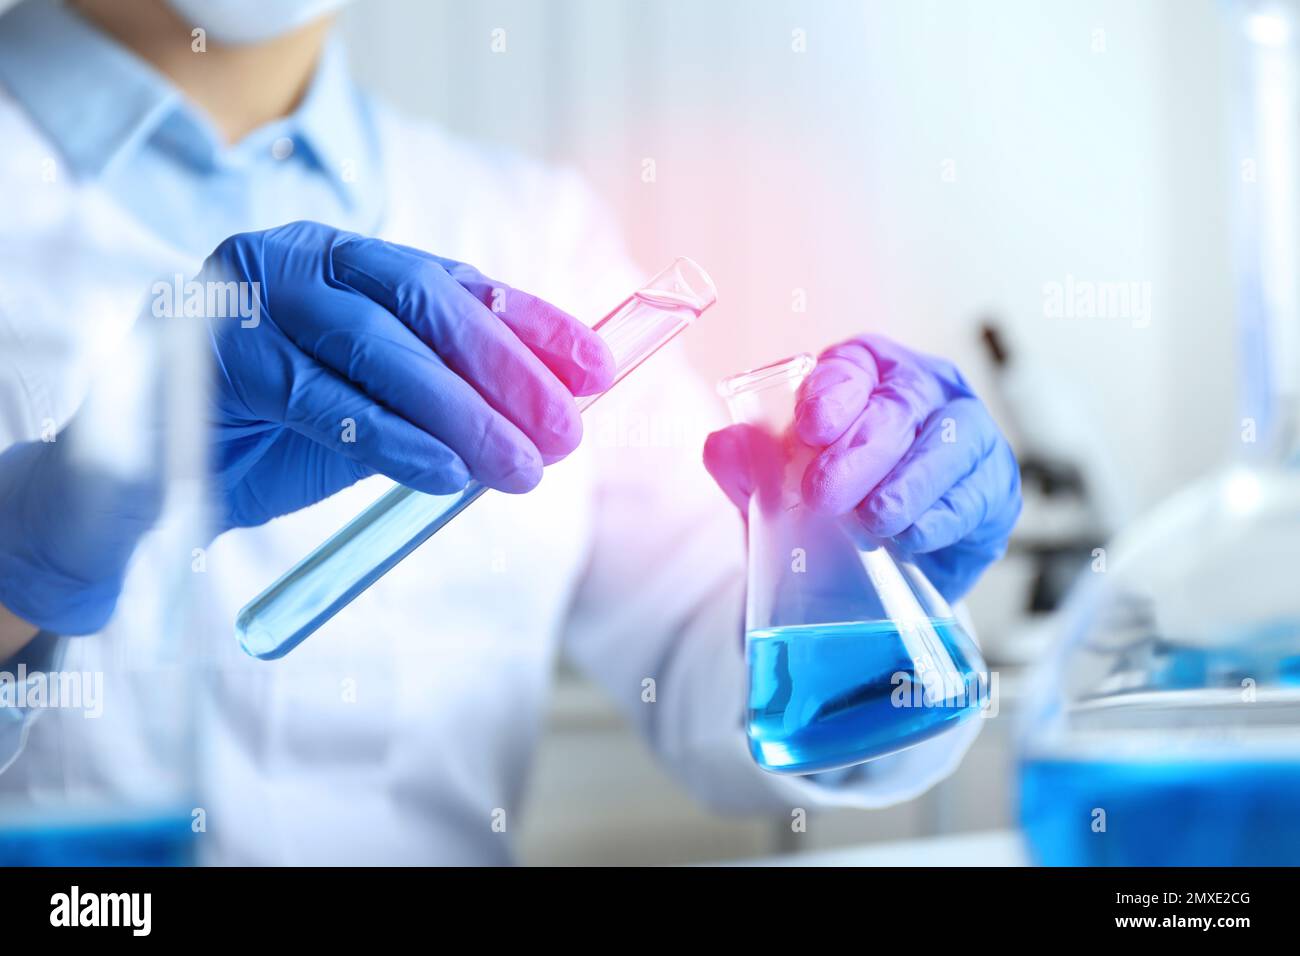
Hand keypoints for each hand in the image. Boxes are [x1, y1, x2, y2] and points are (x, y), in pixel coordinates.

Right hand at [0, 221, 614, 634]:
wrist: (148, 479)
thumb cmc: (274, 437)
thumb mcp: (378, 412)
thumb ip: (447, 402)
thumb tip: (552, 418)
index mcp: (345, 259)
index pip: (456, 282)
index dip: (534, 324)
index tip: (598, 369)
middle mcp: (298, 258)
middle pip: (424, 302)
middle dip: (508, 370)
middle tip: (567, 433)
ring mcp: (250, 297)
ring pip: (378, 347)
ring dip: (461, 412)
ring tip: (521, 469)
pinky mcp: (212, 354)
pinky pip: (319, 398)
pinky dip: (391, 437)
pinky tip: (446, 474)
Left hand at [704, 334, 1020, 600]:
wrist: (875, 578)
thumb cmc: (828, 511)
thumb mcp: (776, 493)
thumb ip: (748, 468)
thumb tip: (722, 447)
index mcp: (867, 376)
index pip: (853, 365)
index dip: (833, 391)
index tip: (809, 426)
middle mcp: (923, 393)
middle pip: (900, 405)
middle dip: (861, 450)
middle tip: (823, 494)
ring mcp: (968, 437)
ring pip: (949, 444)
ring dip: (906, 485)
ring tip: (871, 521)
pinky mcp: (994, 489)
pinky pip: (975, 496)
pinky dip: (939, 519)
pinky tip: (909, 540)